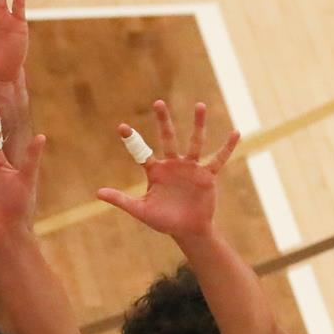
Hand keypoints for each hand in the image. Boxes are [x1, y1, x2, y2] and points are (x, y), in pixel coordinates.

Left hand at [94, 100, 239, 241]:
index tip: (121, 127)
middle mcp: (173, 164)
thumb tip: (98, 193)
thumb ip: (121, 200)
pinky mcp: (206, 176)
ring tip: (199, 105)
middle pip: (167, 138)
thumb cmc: (163, 221)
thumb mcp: (140, 210)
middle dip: (163, 121)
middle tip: (158, 103)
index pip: (141, 152)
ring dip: (197, 125)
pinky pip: (218, 159)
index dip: (132, 140)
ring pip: (194, 142)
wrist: (187, 231)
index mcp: (155, 171)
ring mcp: (191, 168)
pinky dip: (227, 147)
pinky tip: (236, 133)